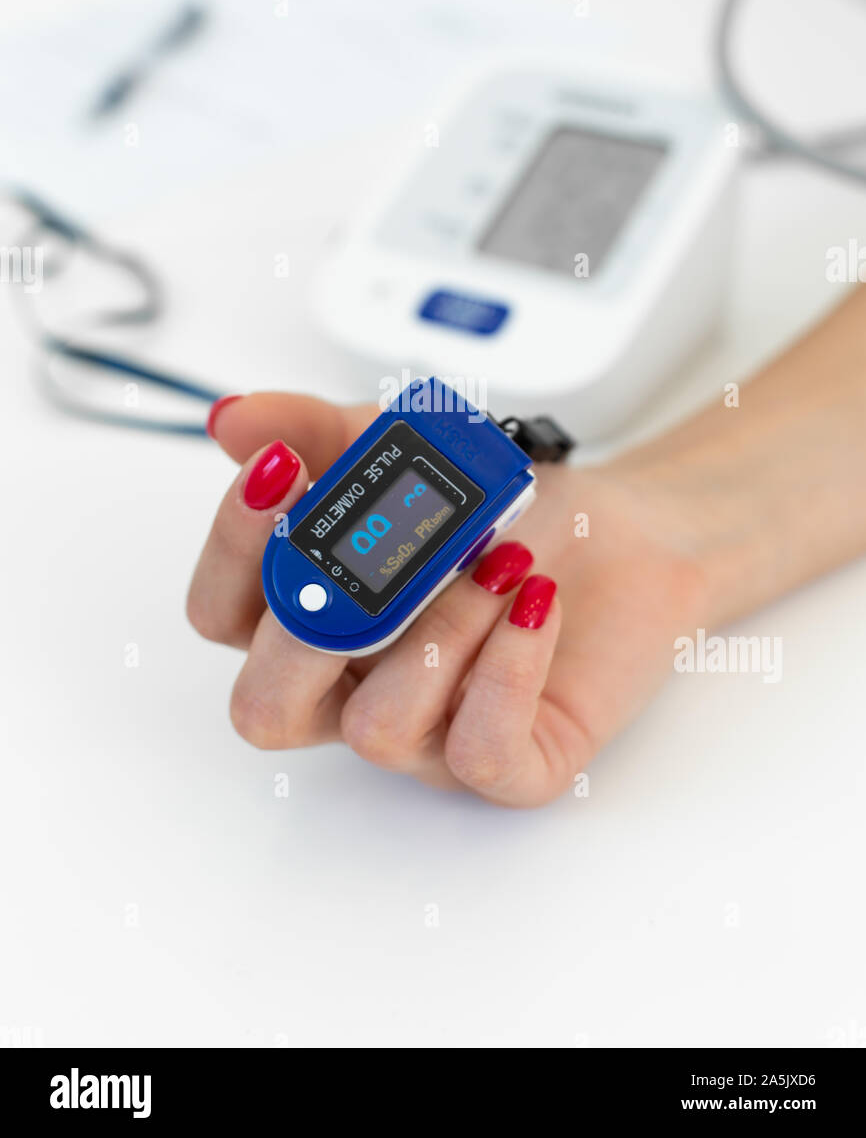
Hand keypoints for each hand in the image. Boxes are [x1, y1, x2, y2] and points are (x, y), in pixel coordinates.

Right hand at [187, 391, 710, 806]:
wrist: (621, 535)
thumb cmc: (504, 513)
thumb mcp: (404, 454)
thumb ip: (315, 431)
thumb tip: (232, 419)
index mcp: (313, 621)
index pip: (221, 615)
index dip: (233, 550)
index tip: (283, 469)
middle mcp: (356, 688)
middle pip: (266, 708)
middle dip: (309, 630)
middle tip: (370, 556)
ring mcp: (429, 736)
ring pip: (380, 728)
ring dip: (437, 632)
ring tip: (496, 561)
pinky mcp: (513, 761)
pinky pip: (483, 753)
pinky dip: (507, 672)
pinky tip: (533, 601)